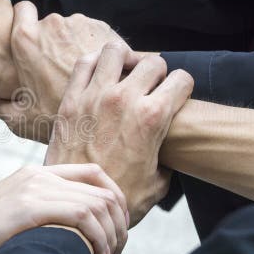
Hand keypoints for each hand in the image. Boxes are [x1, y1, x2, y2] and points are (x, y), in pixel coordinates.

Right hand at [0, 1, 129, 142]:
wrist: (107, 119)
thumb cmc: (60, 121)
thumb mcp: (21, 120)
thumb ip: (0, 105)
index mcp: (26, 40)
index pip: (21, 10)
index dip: (24, 21)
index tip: (31, 38)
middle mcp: (52, 25)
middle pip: (49, 23)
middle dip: (52, 41)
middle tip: (58, 71)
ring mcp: (81, 24)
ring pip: (73, 28)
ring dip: (74, 45)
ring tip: (80, 76)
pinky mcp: (105, 29)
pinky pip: (94, 34)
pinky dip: (95, 47)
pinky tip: (98, 73)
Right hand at [0, 164, 128, 253]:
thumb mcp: (17, 217)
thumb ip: (45, 213)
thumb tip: (79, 232)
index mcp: (36, 174)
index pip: (94, 173)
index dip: (116, 200)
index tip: (118, 229)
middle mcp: (37, 175)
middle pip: (102, 190)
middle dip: (119, 225)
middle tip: (115, 252)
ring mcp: (32, 188)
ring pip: (96, 203)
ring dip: (111, 236)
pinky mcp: (27, 207)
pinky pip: (81, 215)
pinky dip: (98, 238)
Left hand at [45, 44, 193, 225]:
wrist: (75, 203)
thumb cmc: (119, 198)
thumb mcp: (158, 183)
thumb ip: (168, 157)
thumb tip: (169, 150)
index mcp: (152, 117)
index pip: (182, 79)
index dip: (182, 88)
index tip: (175, 97)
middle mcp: (124, 99)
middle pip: (153, 61)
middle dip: (157, 72)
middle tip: (150, 86)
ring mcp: (94, 96)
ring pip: (116, 50)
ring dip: (126, 58)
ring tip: (125, 74)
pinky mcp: (70, 99)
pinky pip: (84, 63)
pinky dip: (96, 62)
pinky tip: (100, 76)